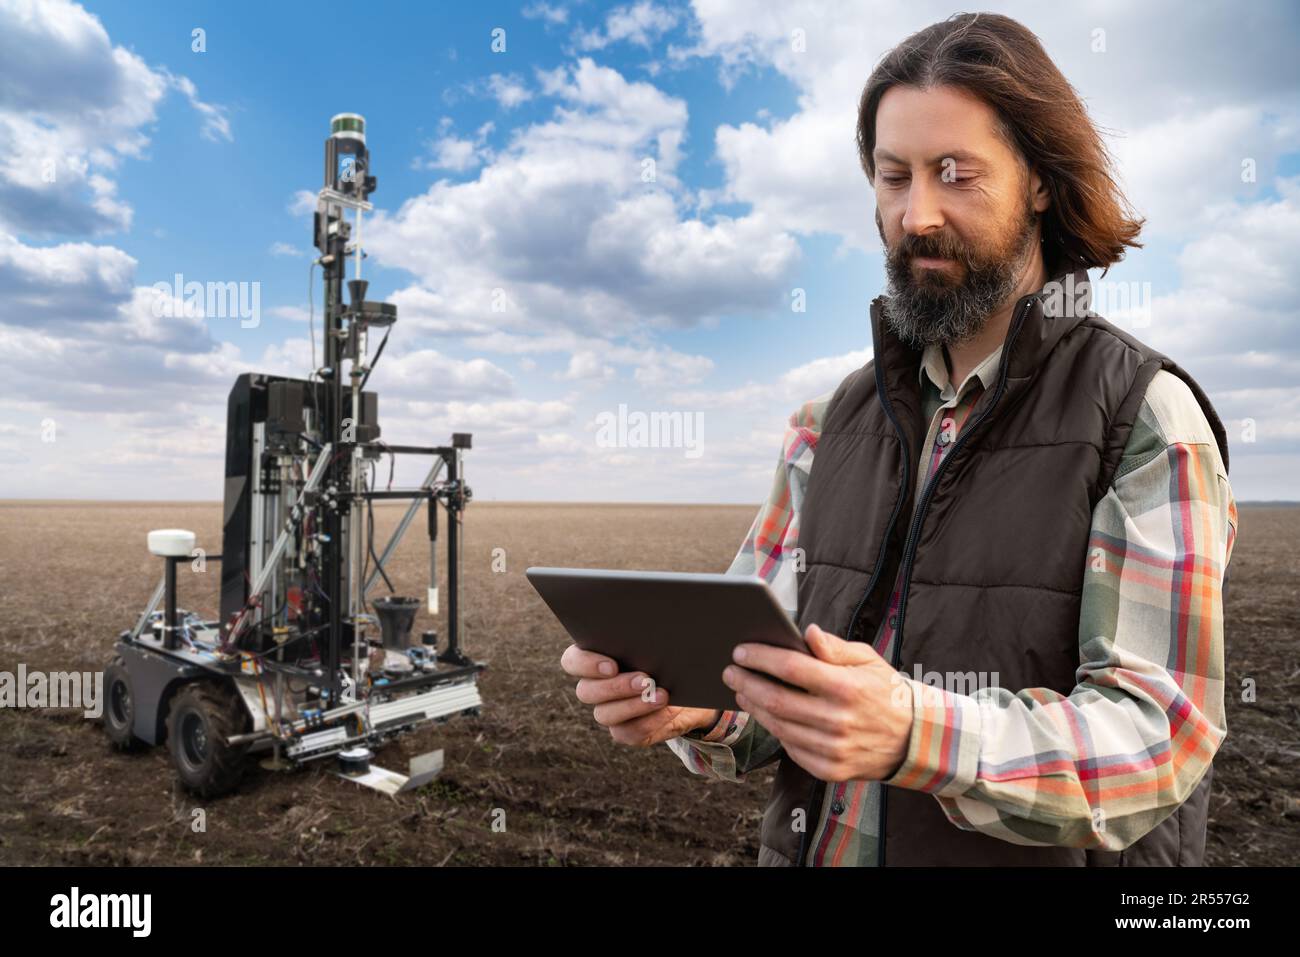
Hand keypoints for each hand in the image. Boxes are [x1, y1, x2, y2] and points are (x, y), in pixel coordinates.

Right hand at [560, 644, 718, 746]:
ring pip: (605, 714)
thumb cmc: (672, 654)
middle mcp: (596, 686)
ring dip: (633, 705)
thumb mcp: (664, 641)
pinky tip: (667, 712)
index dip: (586, 664)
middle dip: (616, 687)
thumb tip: (655, 627)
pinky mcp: (626, 731)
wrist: (690, 686)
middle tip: (645, 680)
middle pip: (586, 691)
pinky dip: (649, 723)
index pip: (572, 661)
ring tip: (661, 696)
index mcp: (596, 657)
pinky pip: (627, 732)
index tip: (612, 666)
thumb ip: (650, 636)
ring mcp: (609, 711)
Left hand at [721, 623, 912, 781]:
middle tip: (730, 672)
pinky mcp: (829, 770)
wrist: (912, 739)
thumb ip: (834, 647)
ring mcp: (833, 749)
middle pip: (776, 700)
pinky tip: (765, 714)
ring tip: (742, 691)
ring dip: (754, 707)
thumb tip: (807, 632)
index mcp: (846, 687)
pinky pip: (790, 748)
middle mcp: (838, 720)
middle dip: (746, 683)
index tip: (740, 651)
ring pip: (778, 726)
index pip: (791, 668)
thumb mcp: (867, 660)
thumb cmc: (884, 691)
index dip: (761, 658)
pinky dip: (774, 729)